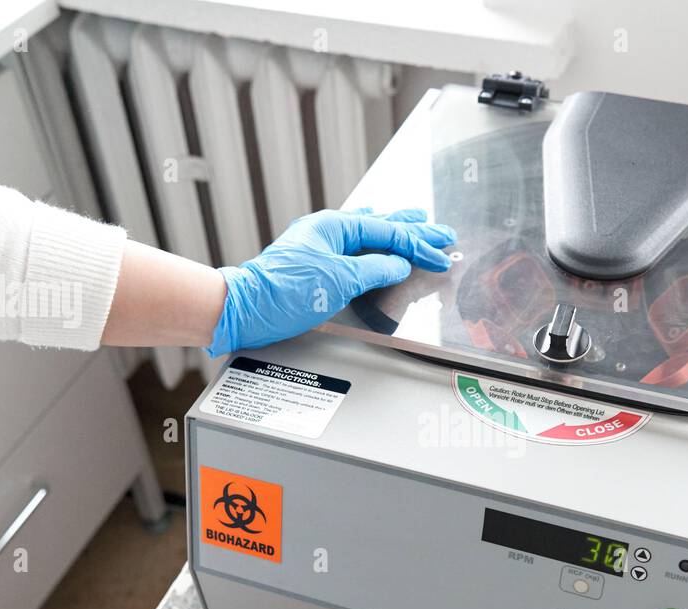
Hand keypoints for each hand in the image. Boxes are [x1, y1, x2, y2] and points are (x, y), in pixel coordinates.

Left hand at [205, 208, 456, 355]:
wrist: (245, 308)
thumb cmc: (283, 292)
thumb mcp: (338, 280)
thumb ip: (374, 270)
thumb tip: (398, 264)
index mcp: (335, 227)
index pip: (387, 233)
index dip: (417, 245)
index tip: (440, 255)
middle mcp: (327, 230)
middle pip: (380, 227)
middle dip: (413, 231)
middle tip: (442, 232)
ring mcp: (320, 245)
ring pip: (368, 233)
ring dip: (395, 231)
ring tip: (417, 222)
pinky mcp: (315, 263)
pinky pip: (354, 246)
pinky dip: (374, 243)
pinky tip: (376, 239)